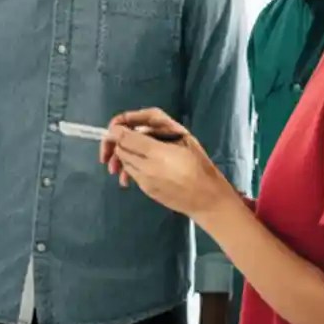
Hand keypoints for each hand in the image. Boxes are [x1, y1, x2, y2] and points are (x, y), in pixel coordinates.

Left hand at [104, 108, 232, 219]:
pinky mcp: (146, 190)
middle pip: (120, 150)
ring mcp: (145, 180)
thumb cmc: (200, 165)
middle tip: (122, 135)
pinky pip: (131, 173)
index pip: (125, 138)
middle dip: (117, 142)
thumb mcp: (183, 139)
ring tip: (134, 150)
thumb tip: (137, 127)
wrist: (207, 197)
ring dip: (123, 155)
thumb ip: (159, 129)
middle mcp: (147, 167)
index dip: (116, 130)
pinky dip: (129, 166)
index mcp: (158, 152)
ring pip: (123, 162)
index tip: (117, 126)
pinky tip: (141, 165)